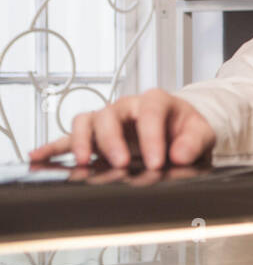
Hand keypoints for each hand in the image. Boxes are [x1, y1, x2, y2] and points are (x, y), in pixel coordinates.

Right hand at [28, 89, 215, 169]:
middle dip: (113, 140)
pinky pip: (71, 137)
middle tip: (121, 163)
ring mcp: (109, 120)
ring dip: (84, 141)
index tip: (157, 162)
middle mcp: (127, 107)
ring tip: (85, 161)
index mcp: (156, 101)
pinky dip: (54, 146)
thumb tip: (180, 154)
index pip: (150, 113)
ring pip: (87, 121)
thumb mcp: (202, 132)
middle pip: (111, 115)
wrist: (181, 129)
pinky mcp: (96, 136)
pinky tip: (39, 156)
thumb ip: (194, 141)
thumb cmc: (188, 128)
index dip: (152, 137)